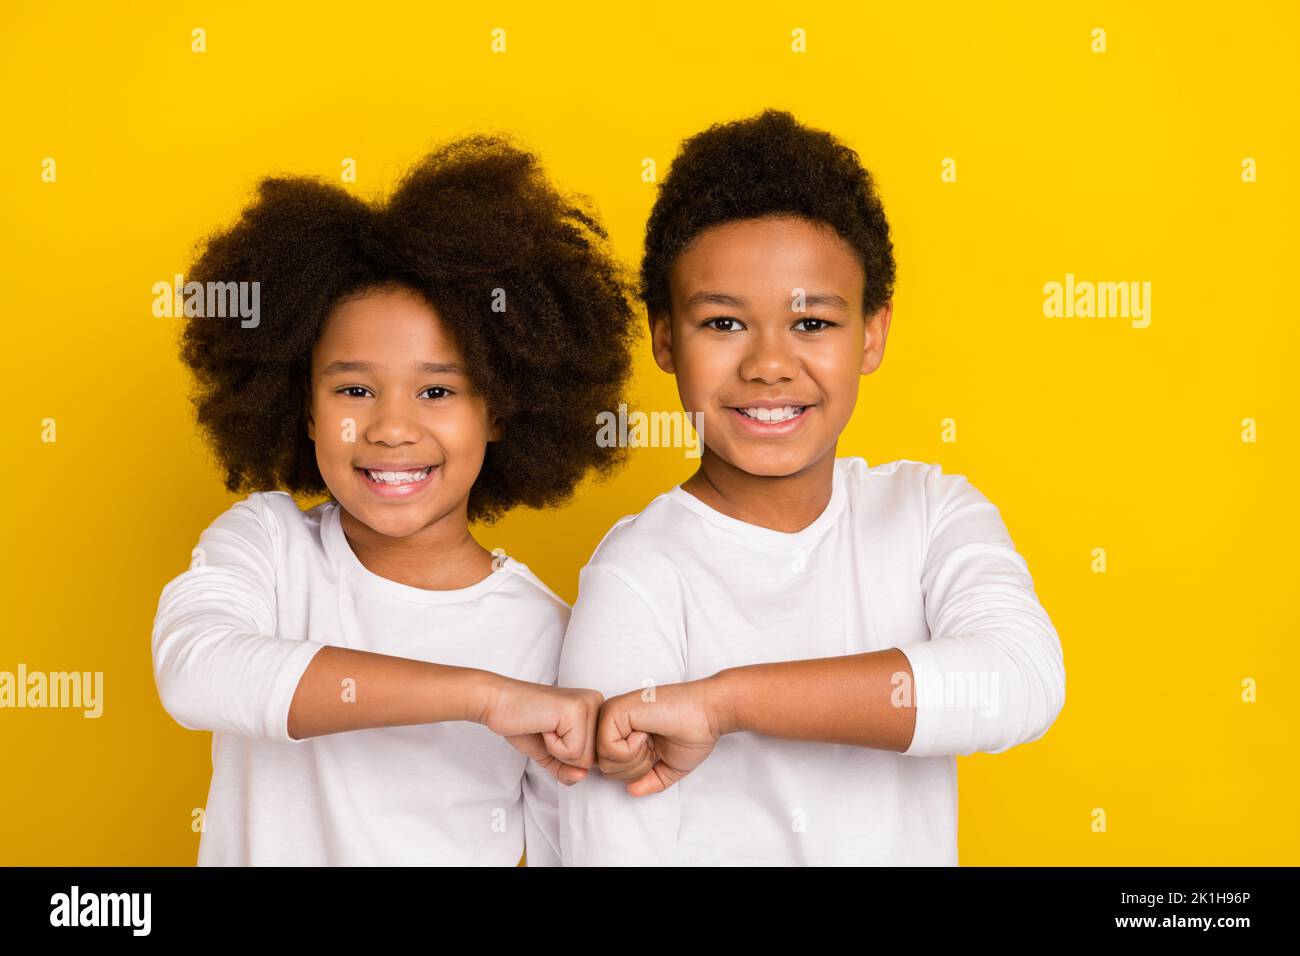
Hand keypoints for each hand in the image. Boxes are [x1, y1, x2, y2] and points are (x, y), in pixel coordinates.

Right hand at [478, 677, 602, 785]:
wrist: (498, 703)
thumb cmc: (524, 723)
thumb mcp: (551, 754)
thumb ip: (568, 770)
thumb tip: (582, 776)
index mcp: (596, 709)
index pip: (595, 756)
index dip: (567, 755)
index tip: (551, 731)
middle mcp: (598, 703)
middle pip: (593, 759)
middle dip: (563, 754)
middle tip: (546, 729)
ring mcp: (589, 705)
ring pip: (585, 759)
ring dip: (557, 751)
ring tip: (545, 727)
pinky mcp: (576, 711)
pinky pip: (573, 752)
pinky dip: (552, 747)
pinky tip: (544, 726)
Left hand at [596, 678, 723, 795]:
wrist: (707, 713)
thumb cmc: (693, 733)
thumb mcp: (669, 765)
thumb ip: (648, 780)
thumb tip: (630, 791)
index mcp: (624, 730)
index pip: (612, 768)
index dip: (636, 772)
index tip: (654, 753)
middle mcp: (613, 720)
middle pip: (605, 769)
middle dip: (635, 770)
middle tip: (653, 747)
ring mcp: (611, 714)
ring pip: (605, 761)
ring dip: (635, 760)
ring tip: (650, 739)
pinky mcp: (614, 711)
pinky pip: (608, 749)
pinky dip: (632, 750)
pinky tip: (645, 733)